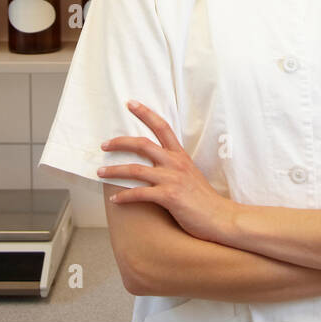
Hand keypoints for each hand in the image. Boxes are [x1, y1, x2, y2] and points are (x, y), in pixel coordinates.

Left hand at [98, 100, 237, 244]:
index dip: (145, 113)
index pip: (162, 127)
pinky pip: (139, 194)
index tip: (130, 104)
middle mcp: (175, 163)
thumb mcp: (190, 174)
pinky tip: (115, 200)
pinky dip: (124, 196)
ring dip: (114, 170)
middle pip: (142, 144)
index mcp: (180, 155)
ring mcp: (172, 179)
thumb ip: (174, 165)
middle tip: (104, 145)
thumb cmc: (204, 199)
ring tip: (100, 172)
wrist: (220, 217)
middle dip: (120, 142)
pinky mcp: (169, 197)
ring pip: (135, 169)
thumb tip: (156, 163)